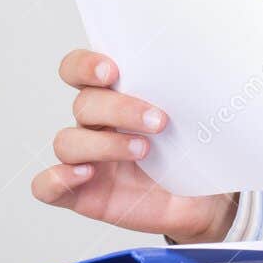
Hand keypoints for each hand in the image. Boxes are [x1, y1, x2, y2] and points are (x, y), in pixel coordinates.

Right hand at [32, 50, 237, 242]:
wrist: (208, 200)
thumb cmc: (199, 151)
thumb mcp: (200, 117)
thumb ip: (192, 91)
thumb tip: (215, 63)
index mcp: (117, 95)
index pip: (80, 69)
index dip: (84, 65)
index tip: (110, 71)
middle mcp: (97, 123)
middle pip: (84, 104)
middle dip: (120, 109)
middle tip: (159, 121)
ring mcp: (88, 158)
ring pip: (68, 141)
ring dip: (104, 144)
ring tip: (144, 151)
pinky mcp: (83, 192)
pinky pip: (47, 185)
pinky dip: (57, 178)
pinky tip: (86, 175)